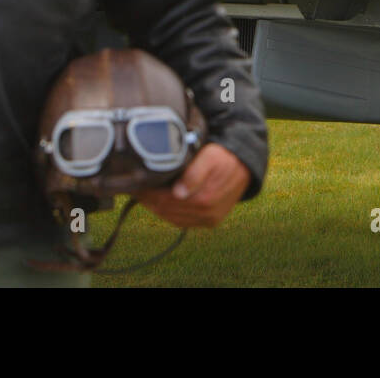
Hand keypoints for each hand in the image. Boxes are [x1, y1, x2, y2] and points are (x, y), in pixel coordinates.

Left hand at [135, 143, 249, 227]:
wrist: (245, 165)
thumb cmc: (223, 156)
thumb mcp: (210, 157)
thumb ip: (195, 173)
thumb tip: (179, 193)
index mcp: (205, 198)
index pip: (166, 200)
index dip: (149, 192)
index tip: (136, 183)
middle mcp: (207, 213)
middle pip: (167, 210)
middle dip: (149, 199)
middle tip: (134, 187)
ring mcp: (208, 219)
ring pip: (172, 218)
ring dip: (156, 207)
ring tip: (143, 194)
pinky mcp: (210, 221)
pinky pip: (182, 222)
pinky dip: (168, 214)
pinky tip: (158, 203)